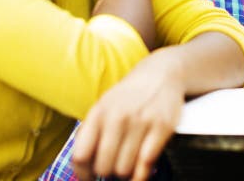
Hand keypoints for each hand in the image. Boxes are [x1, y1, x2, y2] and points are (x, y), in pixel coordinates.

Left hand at [71, 48, 184, 180]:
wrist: (161, 73)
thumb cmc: (130, 96)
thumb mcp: (104, 106)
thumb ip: (91, 132)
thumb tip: (83, 165)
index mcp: (98, 113)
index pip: (81, 156)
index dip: (83, 174)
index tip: (89, 179)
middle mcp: (118, 117)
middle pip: (103, 167)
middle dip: (107, 175)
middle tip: (113, 171)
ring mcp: (141, 122)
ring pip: (124, 170)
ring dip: (125, 175)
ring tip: (128, 166)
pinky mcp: (162, 127)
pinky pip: (146, 165)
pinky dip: (142, 174)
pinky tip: (141, 170)